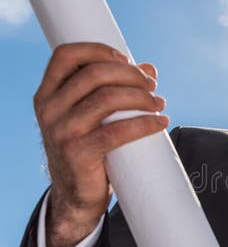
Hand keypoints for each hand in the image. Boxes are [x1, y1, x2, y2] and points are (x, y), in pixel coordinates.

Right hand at [33, 42, 168, 246]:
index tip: (126, 59)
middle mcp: (49, 109)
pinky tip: (160, 123)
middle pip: (94, 74)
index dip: (99, 50)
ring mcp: (61, 131)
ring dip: (141, 98)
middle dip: (130, 75)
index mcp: (47, 94)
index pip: (66, 55)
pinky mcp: (78, 153)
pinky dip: (144, 124)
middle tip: (152, 86)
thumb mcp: (93, 116)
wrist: (76, 197)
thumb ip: (115, 88)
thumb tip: (149, 68)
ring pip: (107, 99)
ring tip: (159, 104)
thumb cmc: (88, 149)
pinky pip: (117, 131)